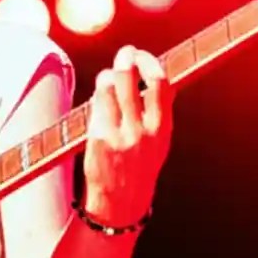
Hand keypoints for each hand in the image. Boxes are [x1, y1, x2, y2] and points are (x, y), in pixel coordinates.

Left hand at [82, 45, 173, 226]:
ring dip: (108, 76)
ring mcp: (119, 134)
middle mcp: (142, 130)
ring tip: (109, 76)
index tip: (143, 56)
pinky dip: (97, 96)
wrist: (120, 204)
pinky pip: (96, 105)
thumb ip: (158, 113)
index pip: (161, 84)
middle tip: (124, 53)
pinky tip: (99, 97)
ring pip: (109, 87)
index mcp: (162, 129)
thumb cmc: (139, 168)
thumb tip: (159, 81)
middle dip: (127, 59)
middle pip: (131, 79)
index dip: (151, 63)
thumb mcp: (159, 143)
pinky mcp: (98, 139)